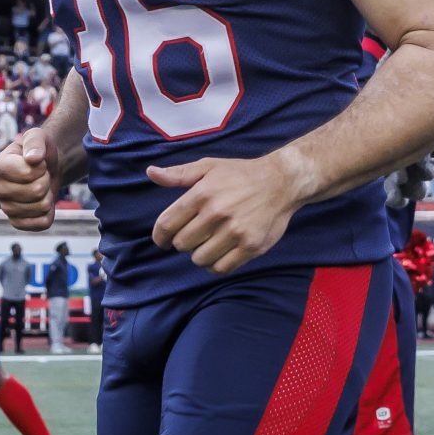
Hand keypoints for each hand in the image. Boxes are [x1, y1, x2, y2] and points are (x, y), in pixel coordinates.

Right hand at [0, 129, 58, 230]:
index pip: (26, 173)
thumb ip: (35, 142)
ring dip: (49, 196)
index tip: (39, 162)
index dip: (41, 167)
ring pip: (40, 208)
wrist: (47, 166)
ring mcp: (6, 207)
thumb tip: (33, 159)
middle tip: (41, 175)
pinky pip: (41, 224)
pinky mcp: (18, 222)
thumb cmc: (40, 150)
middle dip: (46, 181)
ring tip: (41, 186)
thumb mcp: (38, 136)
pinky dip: (49, 213)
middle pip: (35, 192)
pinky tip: (43, 203)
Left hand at [147, 152, 309, 272]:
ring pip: (200, 259)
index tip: (162, 241)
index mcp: (202, 194)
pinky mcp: (251, 246)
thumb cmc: (241, 174)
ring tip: (208, 244)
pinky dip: (215, 265)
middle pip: (182, 244)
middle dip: (183, 243)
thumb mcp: (209, 166)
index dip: (159, 237)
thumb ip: (179, 174)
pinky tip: (219, 254)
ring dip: (200, 254)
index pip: (166, 224)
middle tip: (193, 237)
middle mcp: (217, 213)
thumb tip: (151, 173)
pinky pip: (221, 268)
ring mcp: (235, 231)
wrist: (282, 182)